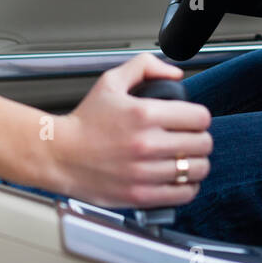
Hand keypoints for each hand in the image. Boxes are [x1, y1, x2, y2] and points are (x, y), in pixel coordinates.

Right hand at [49, 54, 212, 207]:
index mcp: (144, 114)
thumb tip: (175, 74)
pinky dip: (187, 187)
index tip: (192, 121)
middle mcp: (146, 143)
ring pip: (197, 169)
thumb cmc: (84, 122)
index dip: (199, 117)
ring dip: (195, 163)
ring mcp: (144, 172)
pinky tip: (177, 179)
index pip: (200, 117)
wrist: (58, 154)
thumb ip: (144, 67)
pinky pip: (183, 194)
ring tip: (184, 159)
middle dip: (199, 139)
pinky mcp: (140, 195)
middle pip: (203, 144)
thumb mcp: (110, 82)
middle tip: (189, 139)